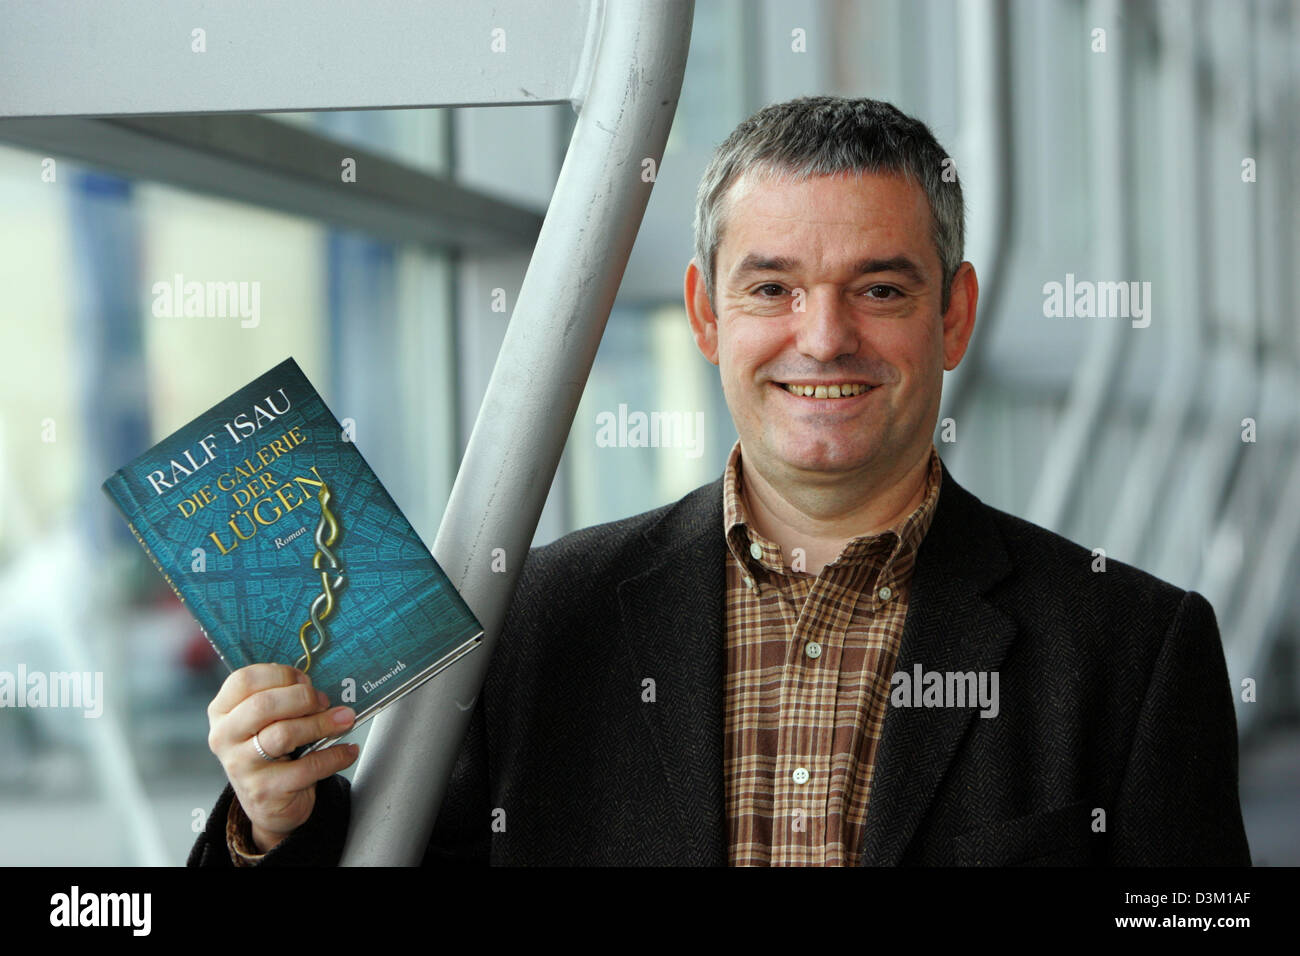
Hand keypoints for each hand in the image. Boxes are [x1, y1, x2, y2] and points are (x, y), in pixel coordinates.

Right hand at [206, 663, 357, 852]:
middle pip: (263, 705)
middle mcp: (224, 737)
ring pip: (284, 734)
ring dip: (322, 723)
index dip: (280, 675)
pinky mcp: (264, 790)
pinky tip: (348, 750)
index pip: (244, 680)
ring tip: (345, 720)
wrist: (269, 801)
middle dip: (303, 697)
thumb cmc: (271, 748)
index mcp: (223, 711)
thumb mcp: (267, 719)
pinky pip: (307, 767)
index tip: (305, 680)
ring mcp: (241, 766)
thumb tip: (314, 687)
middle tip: (325, 701)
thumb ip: (282, 697)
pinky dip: (334, 756)